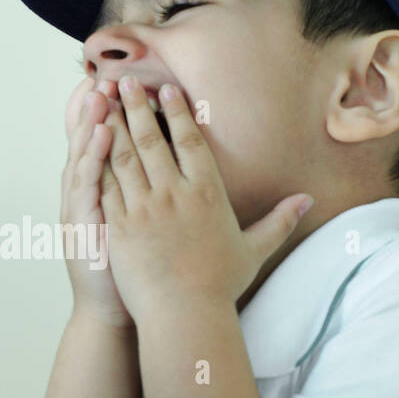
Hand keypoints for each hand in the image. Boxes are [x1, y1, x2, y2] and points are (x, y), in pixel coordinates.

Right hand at [61, 76, 134, 330]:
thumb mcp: (128, 226)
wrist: (110, 312)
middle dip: (94, 109)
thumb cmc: (128, 271)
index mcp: (99, 193)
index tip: (114, 82)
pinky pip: (88, 186)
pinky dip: (92, 159)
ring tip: (99, 95)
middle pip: (87, 143)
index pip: (99, 143)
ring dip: (90, 124)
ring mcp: (82, 210)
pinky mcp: (86, 226)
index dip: (105, 113)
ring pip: (84, 158)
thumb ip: (138, 194)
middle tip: (103, 76)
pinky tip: (102, 136)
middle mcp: (85, 196)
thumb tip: (158, 167)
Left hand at [98, 77, 312, 323]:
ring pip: (124, 156)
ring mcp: (143, 208)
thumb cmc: (219, 286)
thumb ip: (279, 220)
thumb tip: (307, 199)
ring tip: (103, 103)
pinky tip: (91, 144)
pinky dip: (97, 161)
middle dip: (137, 107)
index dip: (177, 113)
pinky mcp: (119, 225)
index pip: (189, 142)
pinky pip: (105, 185)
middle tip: (125, 82)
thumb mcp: (255, 250)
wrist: (185, 315)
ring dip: (113, 126)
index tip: (167, 90)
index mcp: (207, 194)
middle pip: (152, 140)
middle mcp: (174, 194)